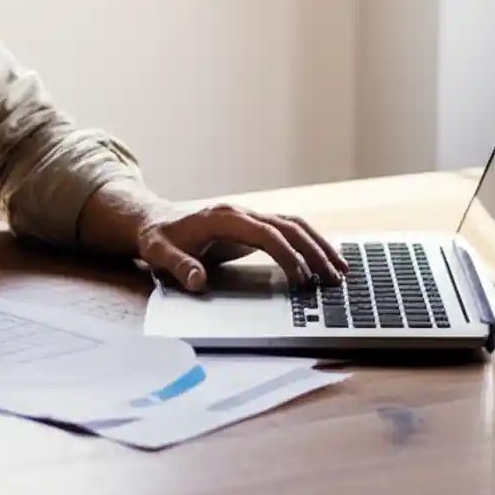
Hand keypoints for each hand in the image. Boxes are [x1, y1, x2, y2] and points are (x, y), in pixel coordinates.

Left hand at [137, 204, 348, 291]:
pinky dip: (308, 243)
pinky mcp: (252, 227)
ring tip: (341, 270)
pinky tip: (323, 259)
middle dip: (314, 251)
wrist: (154, 221)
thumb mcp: (159, 254)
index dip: (286, 255)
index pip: (265, 233)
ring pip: (294, 225)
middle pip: (288, 226)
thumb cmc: (159, 238)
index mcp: (223, 217)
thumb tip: (198, 281)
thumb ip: (178, 266)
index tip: (301, 278)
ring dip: (318, 245)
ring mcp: (249, 217)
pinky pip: (287, 231)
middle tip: (334, 278)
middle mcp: (242, 212)